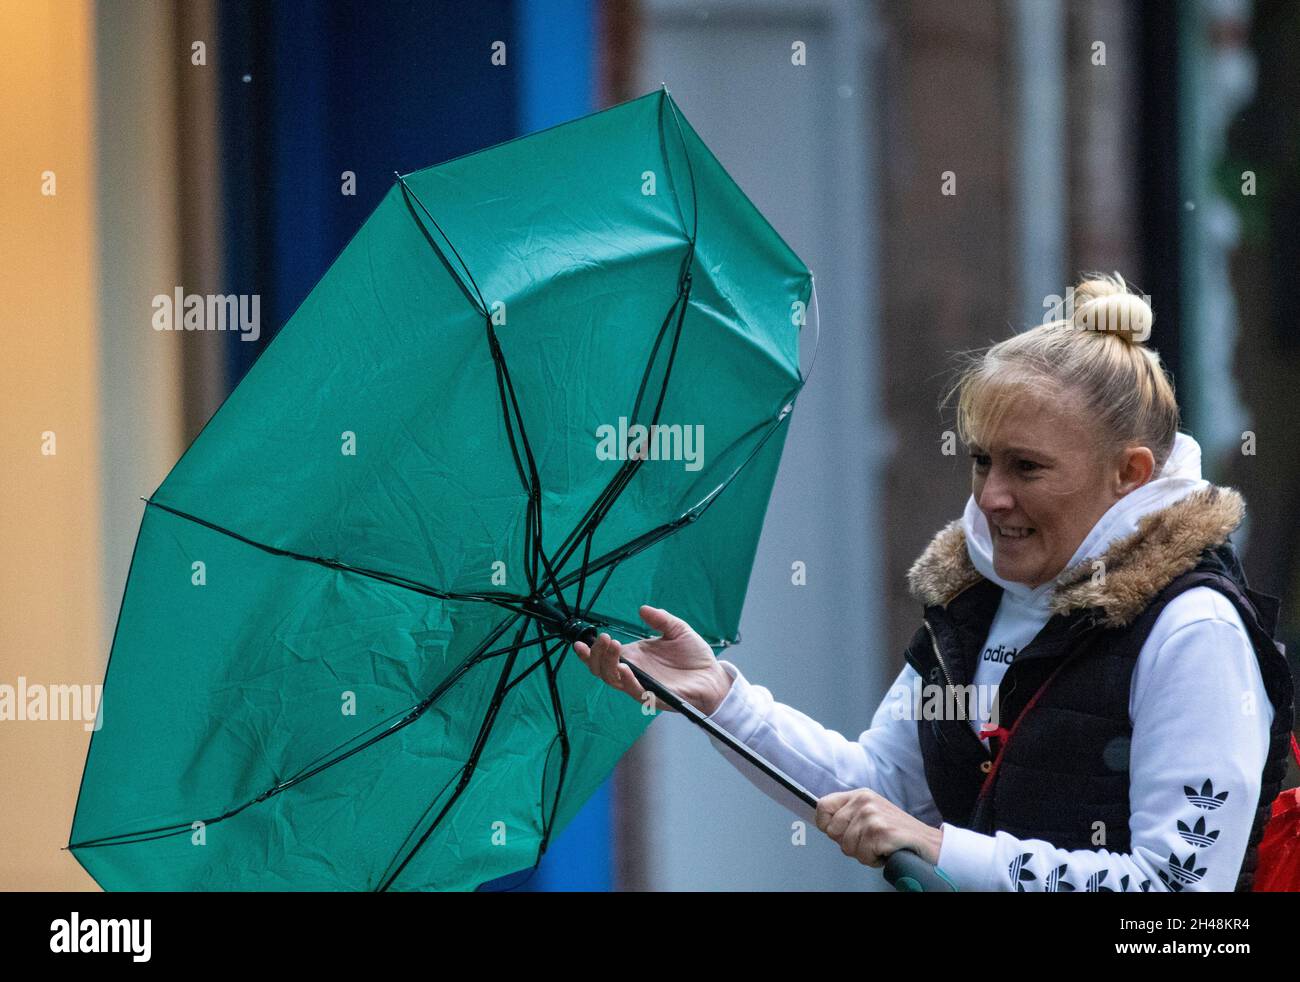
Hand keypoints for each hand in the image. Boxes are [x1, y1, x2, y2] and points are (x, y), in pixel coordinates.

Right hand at [572, 605, 731, 714]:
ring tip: (613, 646)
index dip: (589, 651)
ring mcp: (643, 686)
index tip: (580, 641)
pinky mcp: (655, 697)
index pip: (604, 657)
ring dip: (609, 665)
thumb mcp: (677, 630)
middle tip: (604, 639)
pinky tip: (625, 668)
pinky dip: (627, 681)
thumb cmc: (694, 656)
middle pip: (602, 670)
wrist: (713, 676)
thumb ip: (660, 619)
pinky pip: (635, 692)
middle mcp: (634, 673)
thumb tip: (642, 609)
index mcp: (635, 658)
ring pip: (613, 681)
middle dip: (597, 655)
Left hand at [815, 788, 943, 866]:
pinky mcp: (880, 831)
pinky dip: (874, 860)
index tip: (840, 833)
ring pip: (847, 847)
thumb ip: (849, 816)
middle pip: (832, 832)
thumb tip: (825, 825)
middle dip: (849, 844)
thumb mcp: (872, 814)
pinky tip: (886, 851)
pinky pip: (862, 855)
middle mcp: (864, 801)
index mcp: (860, 795)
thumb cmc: (899, 833)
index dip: (826, 825)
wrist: (930, 844)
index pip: (823, 806)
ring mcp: (872, 815)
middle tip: (870, 842)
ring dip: (864, 854)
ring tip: (880, 846)